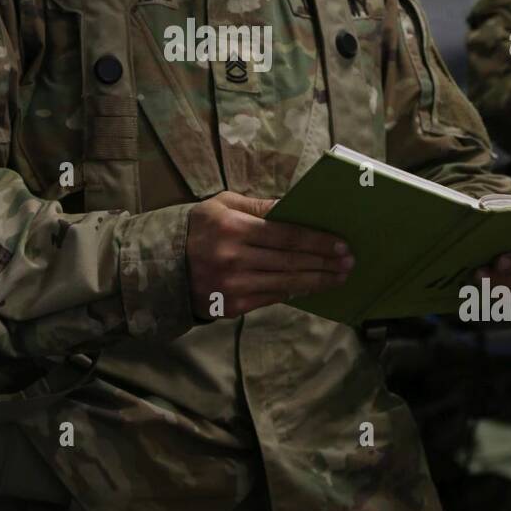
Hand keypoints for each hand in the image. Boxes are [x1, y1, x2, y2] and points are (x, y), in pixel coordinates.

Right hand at [187, 191, 353, 318]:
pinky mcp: (232, 306)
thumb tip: (295, 208)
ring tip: (338, 277)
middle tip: (349, 262)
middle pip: (290, 261)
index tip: (340, 244)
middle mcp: (233, 258)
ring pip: (285, 283)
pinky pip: (271, 298)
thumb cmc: (198, 228)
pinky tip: (311, 286)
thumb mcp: (223, 204)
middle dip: (324, 262)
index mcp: (232, 228)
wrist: (162, 264)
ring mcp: (232, 285)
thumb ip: (259, 207)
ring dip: (316, 280)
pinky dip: (294, 291)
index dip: (316, 241)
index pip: (285, 236)